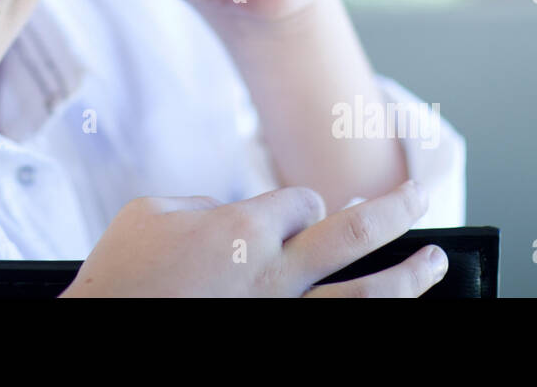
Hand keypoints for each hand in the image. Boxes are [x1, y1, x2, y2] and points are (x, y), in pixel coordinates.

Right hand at [60, 179, 447, 296]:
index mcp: (242, 228)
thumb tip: (226, 211)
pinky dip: (367, 320)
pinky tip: (390, 313)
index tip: (295, 215)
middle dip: (396, 209)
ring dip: (409, 277)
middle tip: (421, 194)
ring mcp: (280, 316)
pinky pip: (338, 332)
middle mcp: (274, 272)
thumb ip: (200, 203)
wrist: (101, 331)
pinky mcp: (274, 342)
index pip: (302, 202)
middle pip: (356, 233)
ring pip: (366, 296)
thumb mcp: (149, 214)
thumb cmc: (119, 275)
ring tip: (435, 261)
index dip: (301, 206)